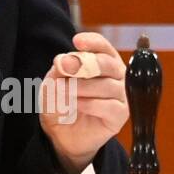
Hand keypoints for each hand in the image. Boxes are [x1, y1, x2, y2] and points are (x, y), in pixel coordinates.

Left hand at [39, 32, 127, 173]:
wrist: (59, 131)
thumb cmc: (60, 100)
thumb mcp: (54, 81)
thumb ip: (60, 69)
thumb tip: (65, 60)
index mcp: (102, 61)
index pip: (103, 46)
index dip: (92, 42)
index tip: (77, 41)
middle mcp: (116, 75)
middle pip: (108, 63)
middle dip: (84, 64)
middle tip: (65, 66)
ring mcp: (120, 95)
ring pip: (107, 86)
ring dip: (81, 87)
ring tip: (63, 91)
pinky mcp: (120, 115)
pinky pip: (109, 106)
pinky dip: (90, 104)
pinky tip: (77, 105)